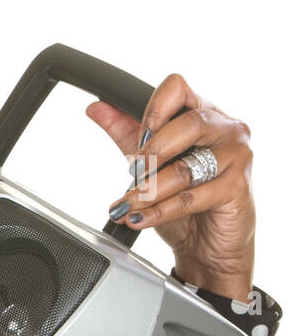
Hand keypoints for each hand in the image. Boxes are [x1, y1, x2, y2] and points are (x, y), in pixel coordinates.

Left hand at [86, 72, 254, 299]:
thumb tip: (96, 108)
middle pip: (188, 123)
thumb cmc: (185, 200)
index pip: (178, 88)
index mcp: (204, 115)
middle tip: (133, 173)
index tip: (136, 140)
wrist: (207, 246)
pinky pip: (191, 197)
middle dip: (152, 152)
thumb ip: (125, 133)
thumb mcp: (149, 163)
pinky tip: (139, 218)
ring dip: (147, 190)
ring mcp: (237, 157)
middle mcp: (227, 130)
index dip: (152, 111)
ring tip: (126, 205)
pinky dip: (159, 210)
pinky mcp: (238, 188)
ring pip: (185, 167)